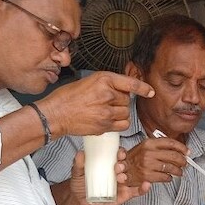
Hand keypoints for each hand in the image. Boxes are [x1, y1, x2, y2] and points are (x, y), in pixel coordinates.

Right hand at [39, 71, 154, 136]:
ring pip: (126, 113)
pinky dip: (119, 124)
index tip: (150, 92)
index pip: (130, 83)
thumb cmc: (67, 97)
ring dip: (119, 113)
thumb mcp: (88, 81)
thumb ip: (106, 84)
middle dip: (120, 102)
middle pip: (127, 100)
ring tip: (104, 112)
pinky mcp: (104, 125)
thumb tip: (122, 90)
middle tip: (105, 103)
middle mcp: (107, 94)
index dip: (142, 88)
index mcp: (103, 79)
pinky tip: (108, 121)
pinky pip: (122, 125)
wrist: (55, 114)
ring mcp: (106, 111)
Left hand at [69, 149, 149, 204]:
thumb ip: (79, 164)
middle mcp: (117, 172)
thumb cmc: (80, 185)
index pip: (118, 155)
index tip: (119, 153)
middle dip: (124, 164)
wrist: (80, 203)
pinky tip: (146, 185)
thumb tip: (80, 153)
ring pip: (132, 177)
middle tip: (117, 167)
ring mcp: (122, 184)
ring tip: (121, 178)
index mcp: (109, 164)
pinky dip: (143, 189)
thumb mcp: (77, 173)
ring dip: (130, 175)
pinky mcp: (124, 195)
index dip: (121, 153)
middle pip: (127, 164)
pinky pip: (136, 191)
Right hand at [124, 134, 188, 186]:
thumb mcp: (145, 146)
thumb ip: (160, 146)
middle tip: (185, 163)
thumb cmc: (135, 158)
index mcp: (149, 143)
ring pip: (171, 167)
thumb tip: (178, 149)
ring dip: (178, 171)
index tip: (187, 152)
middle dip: (183, 161)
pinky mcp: (147, 176)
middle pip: (174, 156)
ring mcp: (148, 164)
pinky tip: (169, 177)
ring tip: (179, 172)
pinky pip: (165, 177)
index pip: (171, 143)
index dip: (182, 148)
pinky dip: (169, 178)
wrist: (121, 169)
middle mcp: (149, 152)